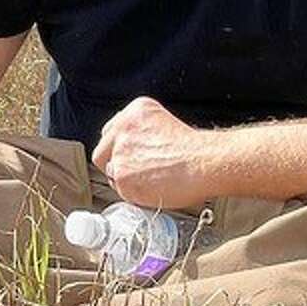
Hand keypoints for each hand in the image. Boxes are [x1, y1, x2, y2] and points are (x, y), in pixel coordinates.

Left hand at [91, 97, 222, 208]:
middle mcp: (123, 128)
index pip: (111, 133)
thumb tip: (131, 153)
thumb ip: (141, 134)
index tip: (131, 157)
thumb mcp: (164, 125)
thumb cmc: (195, 151)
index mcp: (135, 111)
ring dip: (127, 180)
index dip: (120, 149)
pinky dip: (135, 194)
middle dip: (114, 165)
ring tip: (152, 181)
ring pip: (111, 173)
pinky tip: (154, 188)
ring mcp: (119, 152)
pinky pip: (121, 190)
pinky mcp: (121, 174)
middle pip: (102, 152)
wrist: (204, 163)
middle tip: (136, 173)